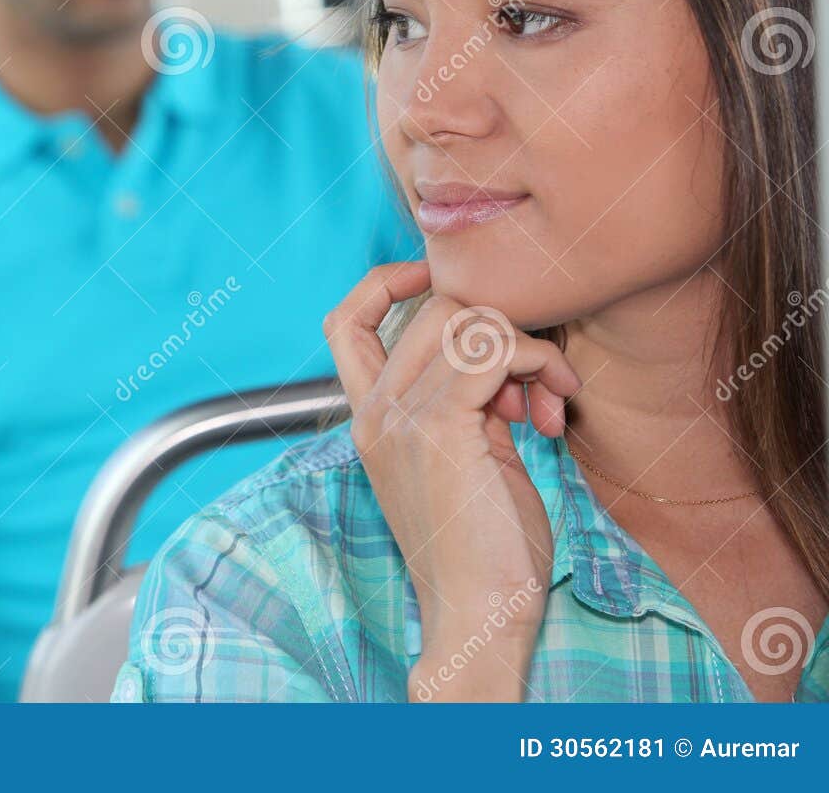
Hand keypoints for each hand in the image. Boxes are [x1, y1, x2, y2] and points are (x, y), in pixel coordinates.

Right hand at [322, 262, 579, 700]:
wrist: (478, 615)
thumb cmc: (483, 551)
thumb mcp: (464, 459)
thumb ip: (465, 403)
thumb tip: (500, 357)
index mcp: (370, 418)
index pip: (347, 320)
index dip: (390, 283)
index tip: (449, 297)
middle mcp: (376, 411)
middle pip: (432, 307)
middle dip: (499, 325)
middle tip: (531, 383)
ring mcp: (402, 418)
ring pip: (467, 319)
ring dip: (527, 346)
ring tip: (545, 400)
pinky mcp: (441, 429)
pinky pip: (493, 349)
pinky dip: (535, 362)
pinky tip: (551, 408)